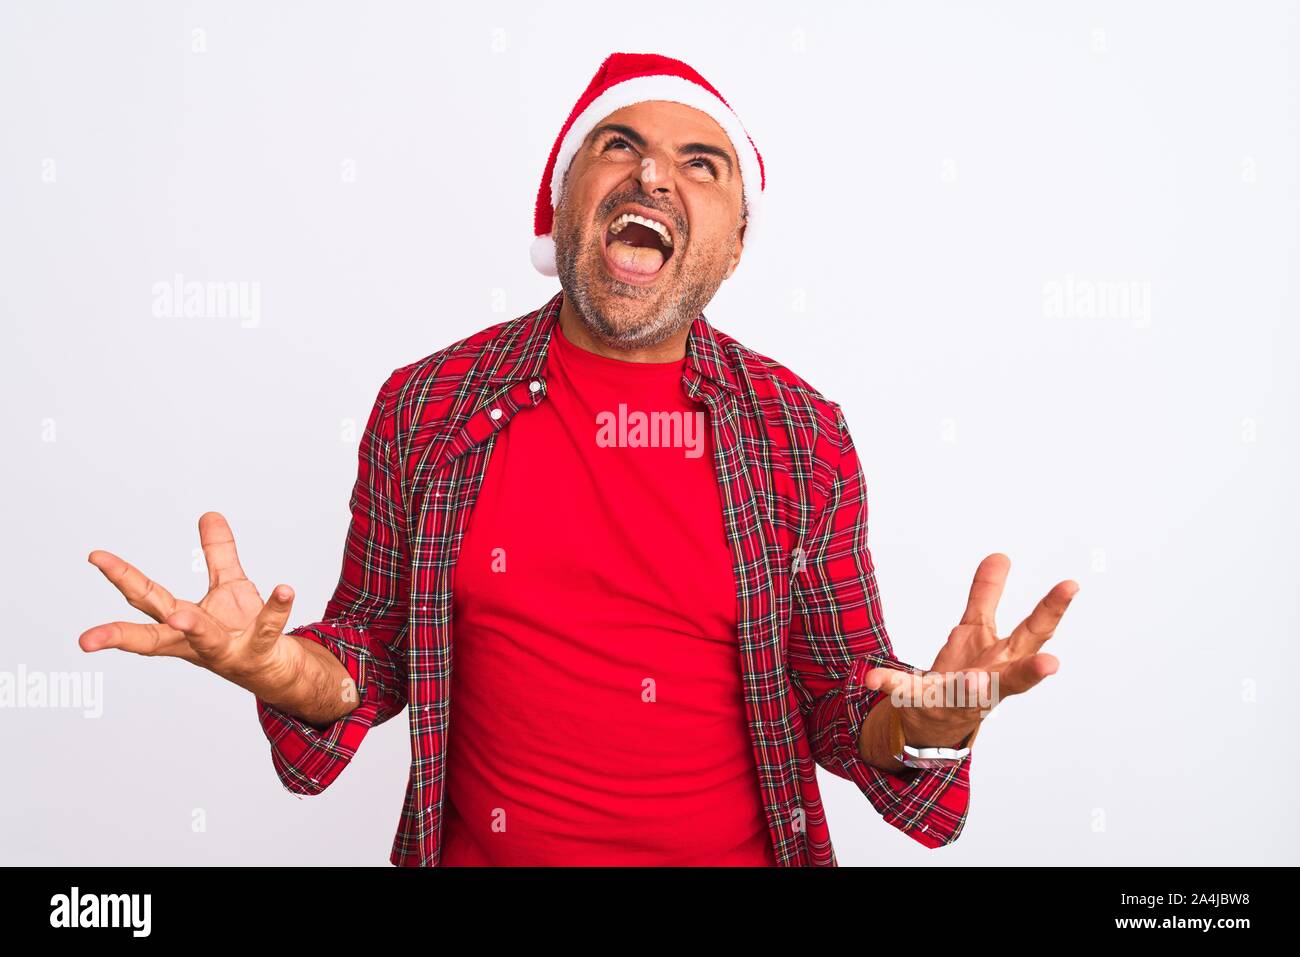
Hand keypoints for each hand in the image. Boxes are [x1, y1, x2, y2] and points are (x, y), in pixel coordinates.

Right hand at [80, 511, 299, 692]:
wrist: (277, 669)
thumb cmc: (243, 630)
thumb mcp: (229, 587)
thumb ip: (218, 554)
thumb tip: (210, 515)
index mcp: (181, 623)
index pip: (145, 597)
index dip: (121, 576)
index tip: (95, 555)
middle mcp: (195, 643)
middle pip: (153, 637)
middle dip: (120, 637)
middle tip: (87, 640)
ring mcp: (225, 651)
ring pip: (205, 640)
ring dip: (192, 629)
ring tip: (181, 617)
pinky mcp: (258, 652)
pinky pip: (266, 629)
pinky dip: (275, 609)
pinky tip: (284, 590)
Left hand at [864, 553, 1077, 749]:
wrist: (936, 719)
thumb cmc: (967, 671)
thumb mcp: (976, 628)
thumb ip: (986, 594)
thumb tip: (999, 555)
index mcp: (1004, 658)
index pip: (1034, 632)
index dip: (1053, 608)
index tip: (1070, 584)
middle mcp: (990, 682)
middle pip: (1015, 675)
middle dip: (1032, 670)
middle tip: (1051, 664)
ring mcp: (957, 696)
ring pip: (968, 694)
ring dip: (971, 688)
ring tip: (972, 681)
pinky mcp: (923, 701)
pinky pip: (906, 693)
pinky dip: (892, 685)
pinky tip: (875, 679)